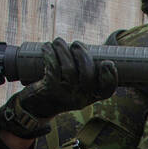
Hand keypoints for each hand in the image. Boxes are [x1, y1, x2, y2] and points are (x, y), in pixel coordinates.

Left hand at [0, 38, 117, 136]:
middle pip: (88, 76)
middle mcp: (80, 98)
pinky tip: (47, 47)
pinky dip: (50, 54)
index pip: (106, 91)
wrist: (37, 106)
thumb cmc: (60, 89)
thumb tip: (88, 47)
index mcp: (90, 97)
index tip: (107, 62)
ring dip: (64, 50)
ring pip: (69, 69)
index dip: (110, 77)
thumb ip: (85, 71)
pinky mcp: (50, 90)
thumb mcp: (76, 86)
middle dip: (83, 54)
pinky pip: (52, 68)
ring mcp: (65, 95)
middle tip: (76, 44)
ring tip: (59, 42)